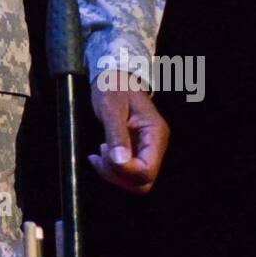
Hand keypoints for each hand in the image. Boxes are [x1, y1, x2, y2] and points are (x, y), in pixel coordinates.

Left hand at [88, 72, 169, 194]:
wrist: (114, 75)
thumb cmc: (114, 86)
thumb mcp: (111, 107)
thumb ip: (116, 134)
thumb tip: (120, 161)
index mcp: (155, 134)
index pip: (147, 171)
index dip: (125, 172)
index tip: (104, 153)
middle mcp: (155, 145)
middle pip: (143, 181)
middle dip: (118, 176)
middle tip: (100, 155)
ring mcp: (146, 149)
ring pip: (135, 181)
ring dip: (113, 174)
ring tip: (100, 152)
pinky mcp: (136, 151)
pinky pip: (127, 171)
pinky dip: (111, 169)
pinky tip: (100, 154)